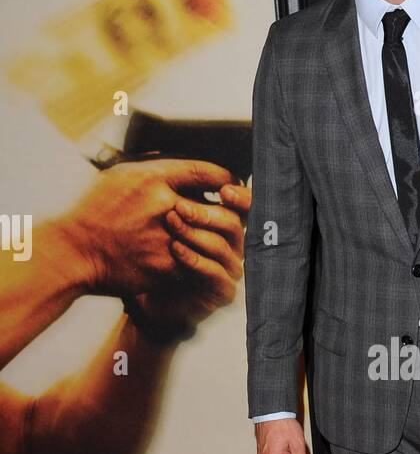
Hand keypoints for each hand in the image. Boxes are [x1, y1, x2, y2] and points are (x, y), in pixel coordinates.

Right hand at [65, 158, 235, 296]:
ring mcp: (166, 238)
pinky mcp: (165, 266)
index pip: (205, 172)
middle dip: (229, 212)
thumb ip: (153, 170)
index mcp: (152, 178)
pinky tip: (197, 259)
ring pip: (211, 239)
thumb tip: (183, 166)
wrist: (75, 252)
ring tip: (218, 238)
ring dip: (217, 239)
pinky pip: (196, 263)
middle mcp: (163, 206)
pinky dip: (199, 261)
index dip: (225, 178)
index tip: (231, 183)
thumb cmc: (94, 212)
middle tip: (232, 213)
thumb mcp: (118, 176)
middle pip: (218, 208)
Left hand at [144, 180, 250, 327]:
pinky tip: (176, 249)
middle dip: (208, 213)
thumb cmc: (150, 249)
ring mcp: (228, 269)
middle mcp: (231, 245)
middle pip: (235, 223)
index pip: (243, 206)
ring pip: (225, 247)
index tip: (225, 189)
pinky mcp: (221, 291)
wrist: (141, 290)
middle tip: (181, 207)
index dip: (241, 196)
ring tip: (171, 225)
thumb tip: (185, 161)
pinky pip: (216, 274)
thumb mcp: (162, 213)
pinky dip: (196, 260)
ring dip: (197, 234)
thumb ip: (179, 190)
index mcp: (222, 222)